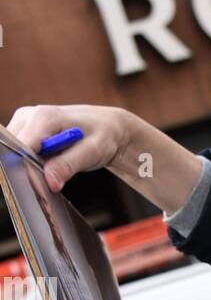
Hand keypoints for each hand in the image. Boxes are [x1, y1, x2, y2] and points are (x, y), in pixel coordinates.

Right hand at [5, 103, 200, 211]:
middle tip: (50, 179)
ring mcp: (25, 121)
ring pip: (15, 152)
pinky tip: (48, 165)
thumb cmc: (103, 136)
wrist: (108, 126)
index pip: (20, 148)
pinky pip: (20, 151)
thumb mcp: (91, 152)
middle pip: (14, 151)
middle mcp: (29, 115)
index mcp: (44, 117)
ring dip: (29, 166)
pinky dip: (31, 162)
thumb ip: (68, 166)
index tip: (39, 183)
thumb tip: (49, 182)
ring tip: (53, 170)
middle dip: (27, 168)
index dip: (26, 168)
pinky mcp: (25, 129)